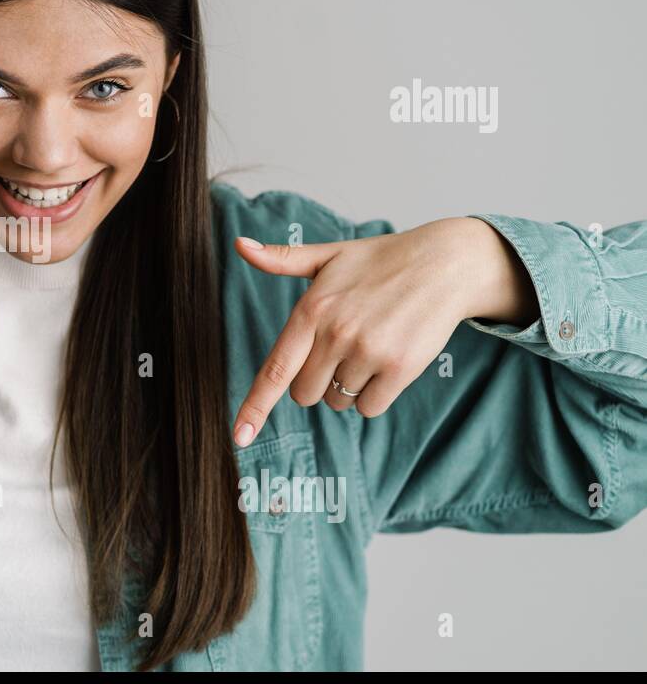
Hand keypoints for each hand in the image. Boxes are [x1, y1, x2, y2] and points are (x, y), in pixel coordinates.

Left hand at [229, 216, 538, 446]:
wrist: (446, 263)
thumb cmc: (381, 260)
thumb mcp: (329, 255)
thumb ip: (282, 259)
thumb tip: (239, 245)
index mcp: (311, 310)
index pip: (274, 370)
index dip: (254, 407)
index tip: (240, 438)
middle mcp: (336, 334)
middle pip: (305, 394)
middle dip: (317, 381)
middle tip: (340, 350)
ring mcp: (369, 352)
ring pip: (338, 402)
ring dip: (348, 386)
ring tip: (370, 346)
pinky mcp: (400, 368)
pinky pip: (370, 408)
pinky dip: (375, 395)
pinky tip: (387, 363)